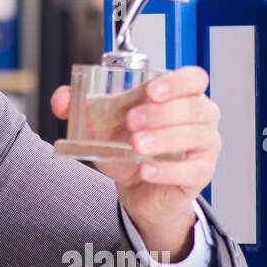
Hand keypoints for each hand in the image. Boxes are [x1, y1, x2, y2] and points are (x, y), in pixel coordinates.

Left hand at [50, 65, 220, 254]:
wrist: (136, 189)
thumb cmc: (129, 149)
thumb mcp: (102, 124)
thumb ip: (78, 107)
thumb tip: (61, 99)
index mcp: (181, 96)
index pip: (194, 78)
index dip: (176, 81)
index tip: (150, 90)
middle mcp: (200, 118)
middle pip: (195, 107)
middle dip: (161, 113)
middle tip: (131, 121)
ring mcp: (204, 146)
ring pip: (197, 137)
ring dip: (164, 139)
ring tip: (136, 146)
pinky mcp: (200, 173)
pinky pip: (193, 170)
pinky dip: (167, 169)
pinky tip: (146, 170)